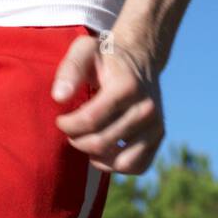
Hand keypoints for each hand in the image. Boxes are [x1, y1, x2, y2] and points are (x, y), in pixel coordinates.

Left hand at [52, 33, 163, 175]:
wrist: (139, 57)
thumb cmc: (105, 57)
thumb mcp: (85, 50)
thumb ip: (70, 70)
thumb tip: (58, 97)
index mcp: (127, 87)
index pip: (90, 121)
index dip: (68, 126)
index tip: (61, 120)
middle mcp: (146, 108)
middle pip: (102, 143)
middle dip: (78, 141)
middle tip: (71, 131)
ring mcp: (156, 125)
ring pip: (120, 162)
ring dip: (97, 158)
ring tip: (87, 142)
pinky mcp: (159, 137)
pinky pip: (137, 166)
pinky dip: (117, 165)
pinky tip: (105, 152)